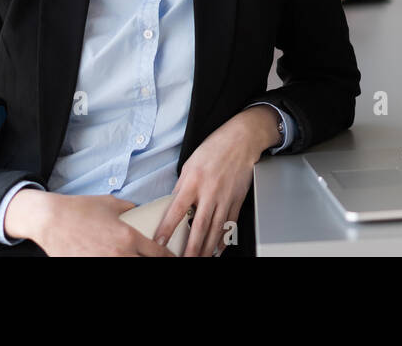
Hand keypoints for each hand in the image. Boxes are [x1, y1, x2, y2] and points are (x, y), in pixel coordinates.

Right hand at [5, 189, 173, 256]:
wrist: (51, 220)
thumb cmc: (80, 209)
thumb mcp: (110, 203)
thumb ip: (129, 208)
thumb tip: (137, 210)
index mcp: (129, 236)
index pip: (158, 253)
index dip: (168, 257)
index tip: (172, 258)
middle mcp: (119, 254)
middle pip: (146, 265)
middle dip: (154, 263)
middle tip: (156, 259)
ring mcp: (103, 263)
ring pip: (129, 269)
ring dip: (133, 263)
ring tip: (134, 259)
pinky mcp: (89, 267)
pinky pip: (107, 269)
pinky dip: (115, 264)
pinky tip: (116, 259)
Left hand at [154, 108, 275, 255]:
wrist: (242, 140)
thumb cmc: (214, 149)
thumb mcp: (189, 164)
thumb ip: (181, 187)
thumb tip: (172, 207)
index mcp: (193, 181)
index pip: (177, 209)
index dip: (167, 228)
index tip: (159, 243)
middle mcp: (210, 191)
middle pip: (199, 226)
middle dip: (191, 248)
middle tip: (184, 260)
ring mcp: (225, 197)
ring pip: (215, 229)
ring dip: (206, 249)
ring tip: (200, 259)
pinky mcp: (237, 200)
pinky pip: (230, 224)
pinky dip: (223, 239)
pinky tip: (217, 250)